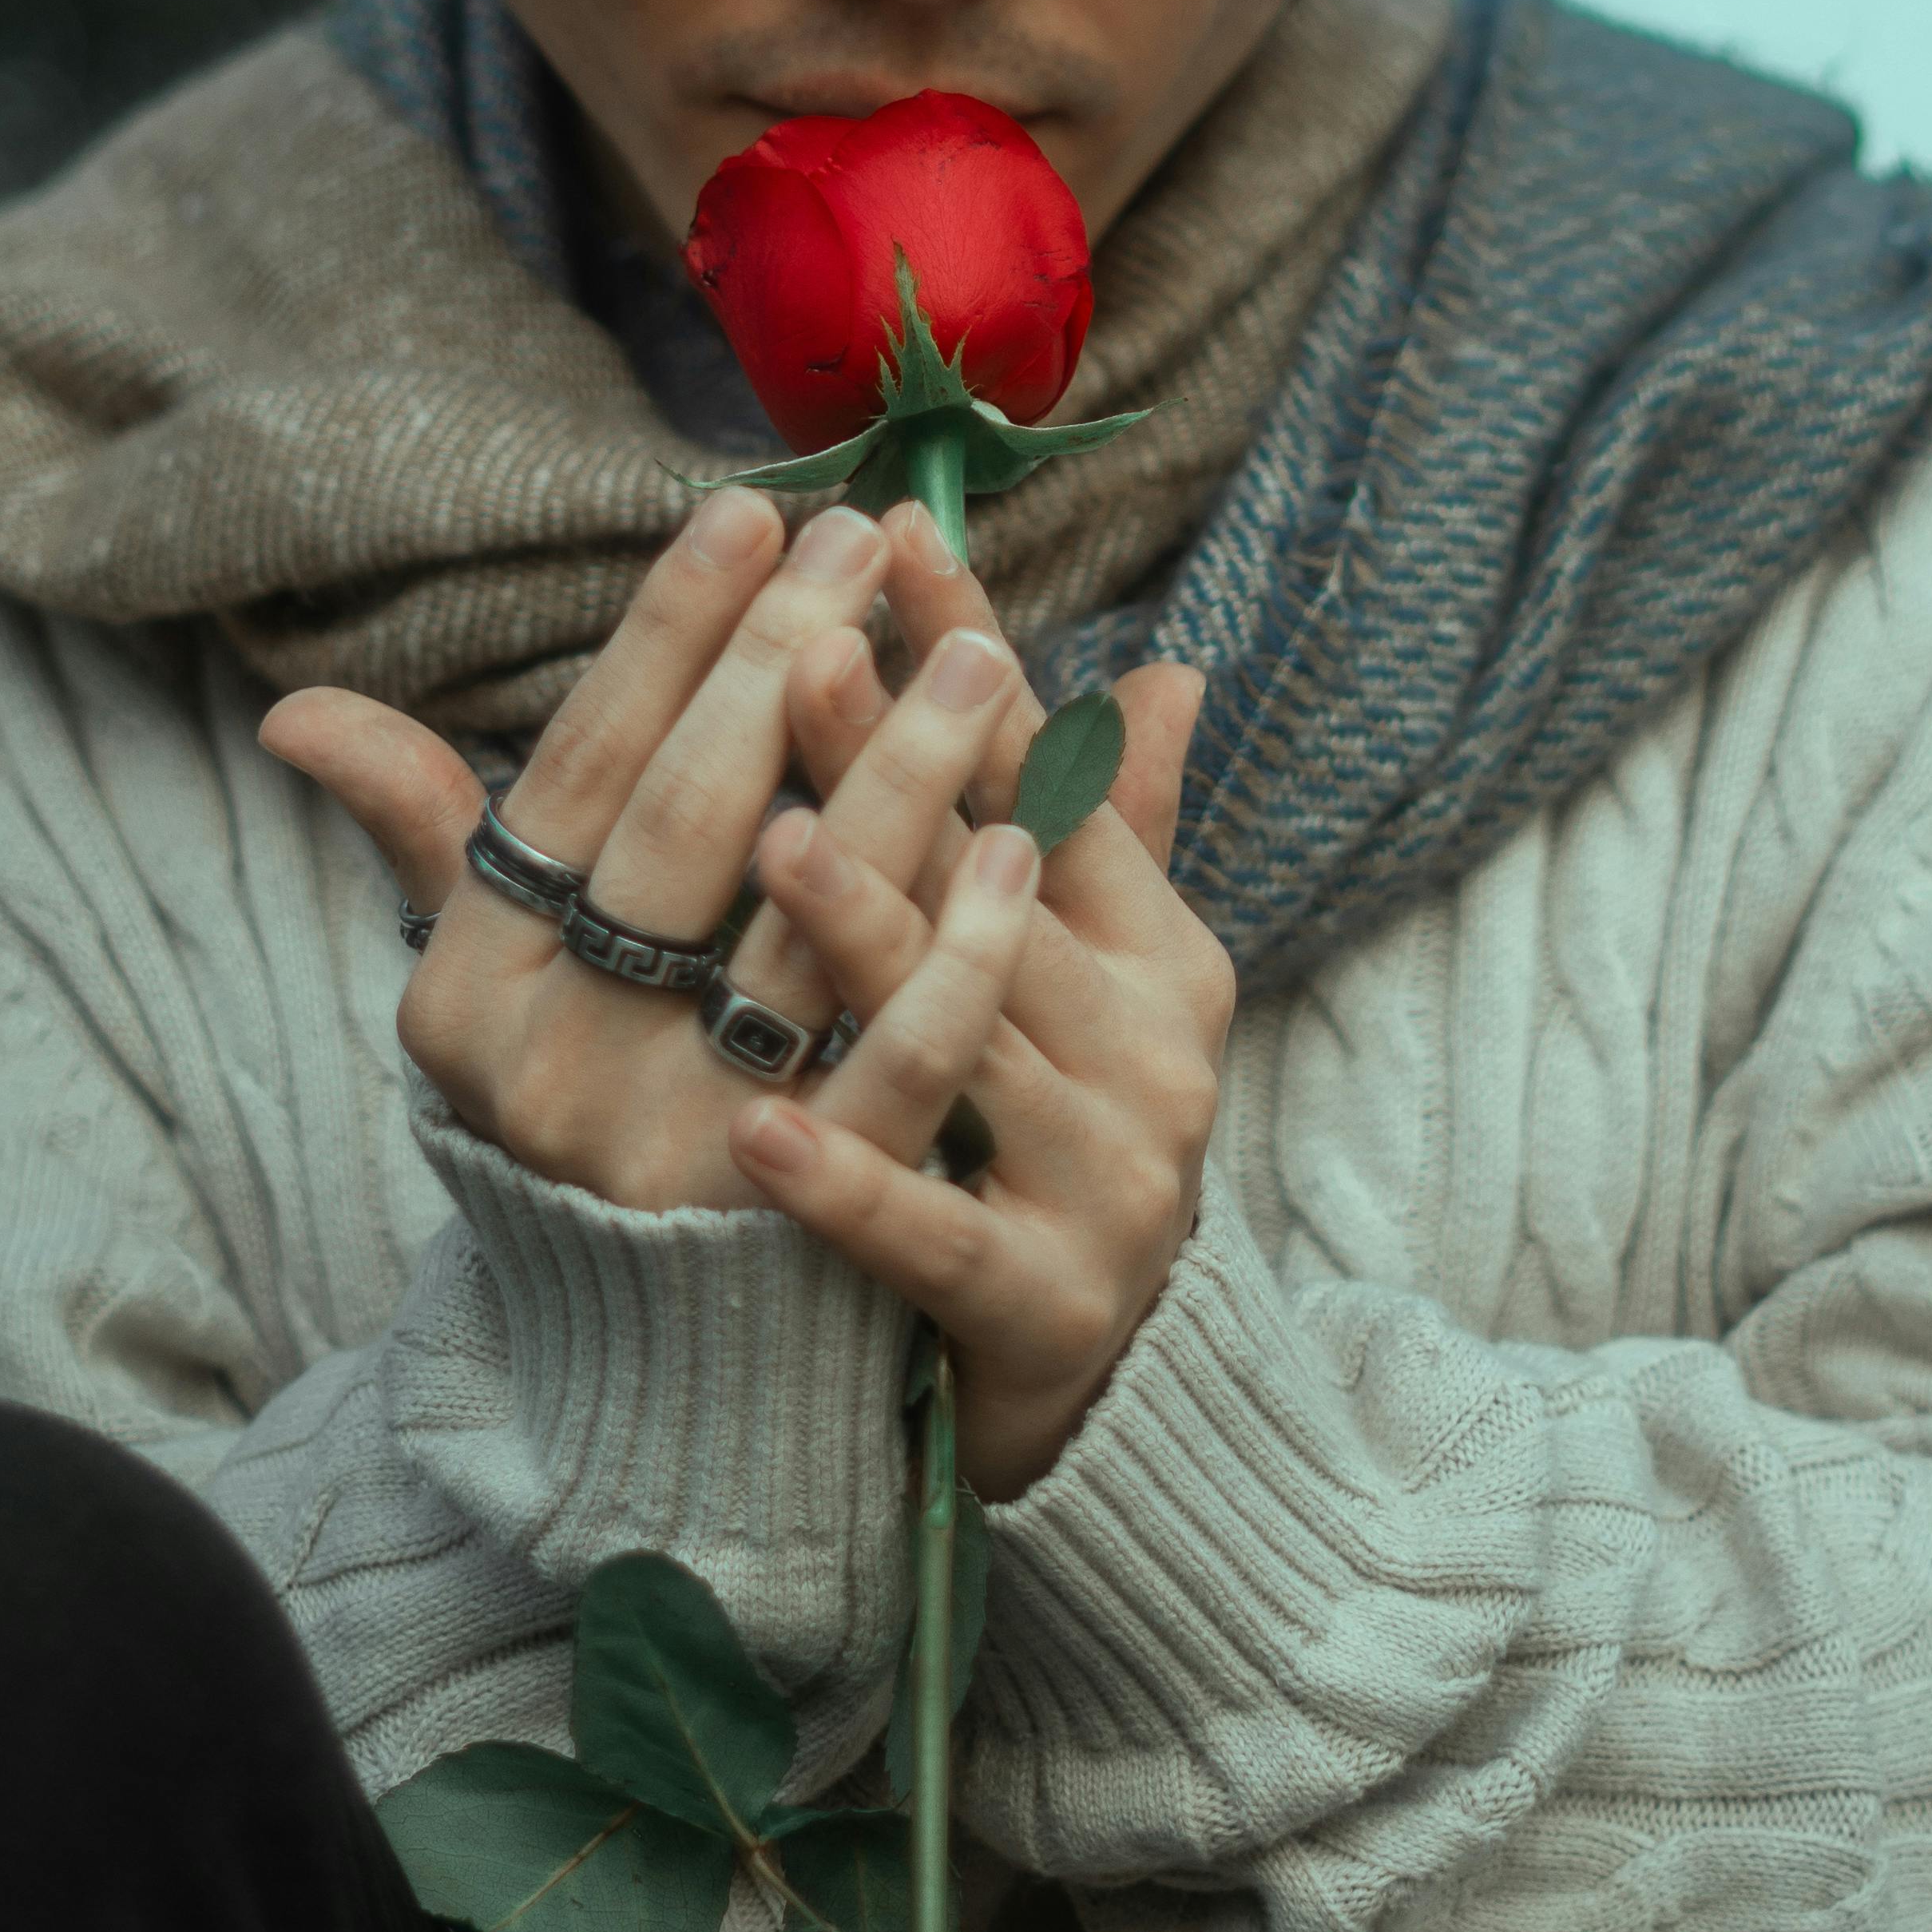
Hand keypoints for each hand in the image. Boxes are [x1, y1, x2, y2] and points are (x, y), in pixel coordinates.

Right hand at [260, 489, 1044, 1217]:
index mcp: (474, 992)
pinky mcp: (803, 1216)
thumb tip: (297, 713)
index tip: (750, 515)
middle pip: (690, 828)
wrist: (648, 1373)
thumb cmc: (580, 1109)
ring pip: (801, 927)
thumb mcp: (490, 990)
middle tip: (872, 538)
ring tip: (981, 652)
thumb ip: (429, 840)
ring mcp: (674, 1146)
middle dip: (787, 665)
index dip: (666, 640)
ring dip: (901, 776)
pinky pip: (894, 1064)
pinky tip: (1027, 847)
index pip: (580, 775)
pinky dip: (963, 954)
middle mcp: (556, 1067)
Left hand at [725, 502, 1231, 1498]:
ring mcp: (1111, 1178)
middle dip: (901, 762)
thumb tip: (1175, 673)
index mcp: (1153, 953)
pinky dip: (842, 1182)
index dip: (978, 657)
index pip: (1056, 776)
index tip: (896, 535)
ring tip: (772, 840)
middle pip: (1005, 887)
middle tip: (807, 647)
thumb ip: (1114, 832)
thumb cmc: (1067, 1143)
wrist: (1125, 1396)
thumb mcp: (1096, 980)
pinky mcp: (1047, 1302)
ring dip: (871, 937)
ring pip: (970, 1039)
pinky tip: (755, 1127)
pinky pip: (928, 1232)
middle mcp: (1152, 1049)